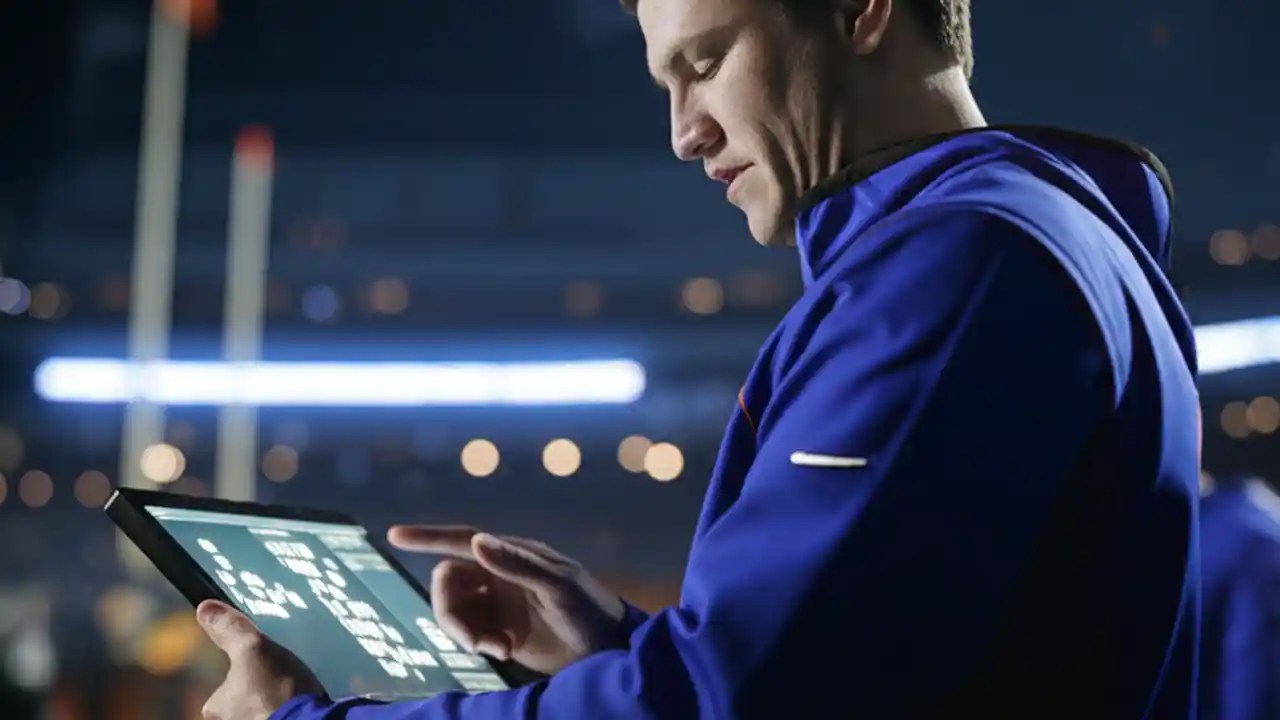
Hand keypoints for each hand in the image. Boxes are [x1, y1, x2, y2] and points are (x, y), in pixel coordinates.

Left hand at [196, 600, 324, 719]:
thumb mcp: (252, 650)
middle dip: (256, 696)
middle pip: (239, 707)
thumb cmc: (273, 691)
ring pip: (259, 714)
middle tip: (280, 683)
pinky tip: (302, 706)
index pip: (219, 694)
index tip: (261, 673)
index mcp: (215, 708)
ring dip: (273, 706)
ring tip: (295, 694)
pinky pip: (278, 717)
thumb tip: (204, 608)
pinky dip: (287, 712)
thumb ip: (231, 630)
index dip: (240, 680)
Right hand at [387, 525, 626, 674]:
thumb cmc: (590, 611)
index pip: (463, 539)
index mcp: (513, 555)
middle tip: (476, 642)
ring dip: (462, 631)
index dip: (428, 537)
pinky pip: (466, 630)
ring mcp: (498, 602)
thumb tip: (476, 541)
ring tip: (494, 649)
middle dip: (450, 612)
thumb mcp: (558, 586)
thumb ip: (517, 565)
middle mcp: (500, 574)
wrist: (608, 652)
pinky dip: (475, 642)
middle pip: (448, 581)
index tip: (393, 534)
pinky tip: (503, 651)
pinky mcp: (499, 629)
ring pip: (453, 608)